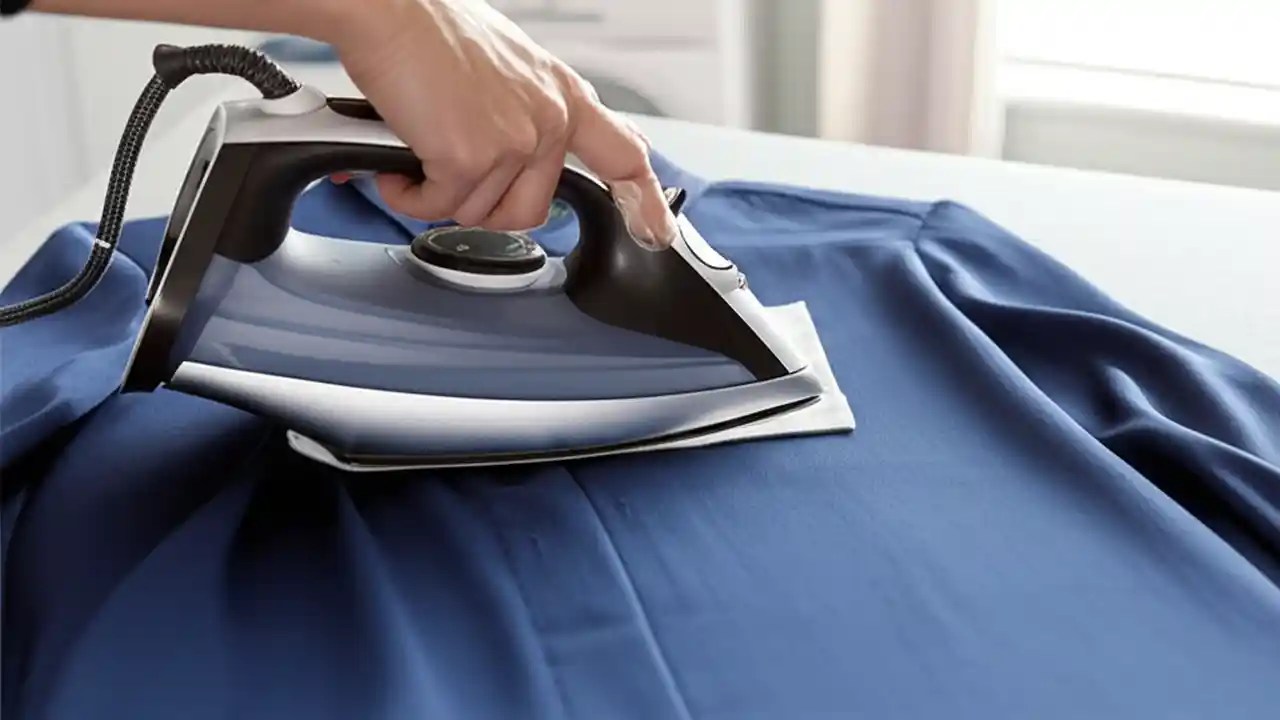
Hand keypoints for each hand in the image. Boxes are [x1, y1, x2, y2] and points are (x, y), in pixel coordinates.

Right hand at [326, 0, 678, 248]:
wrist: (387, 12)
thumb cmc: (430, 31)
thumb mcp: (505, 68)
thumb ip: (525, 110)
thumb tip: (513, 151)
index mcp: (562, 95)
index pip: (624, 155)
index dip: (644, 200)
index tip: (657, 231)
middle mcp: (549, 119)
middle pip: (531, 211)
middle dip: (483, 207)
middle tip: (450, 179)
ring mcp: (514, 142)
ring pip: (478, 213)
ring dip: (438, 196)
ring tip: (417, 153)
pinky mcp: (471, 158)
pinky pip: (438, 207)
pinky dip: (409, 194)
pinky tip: (396, 164)